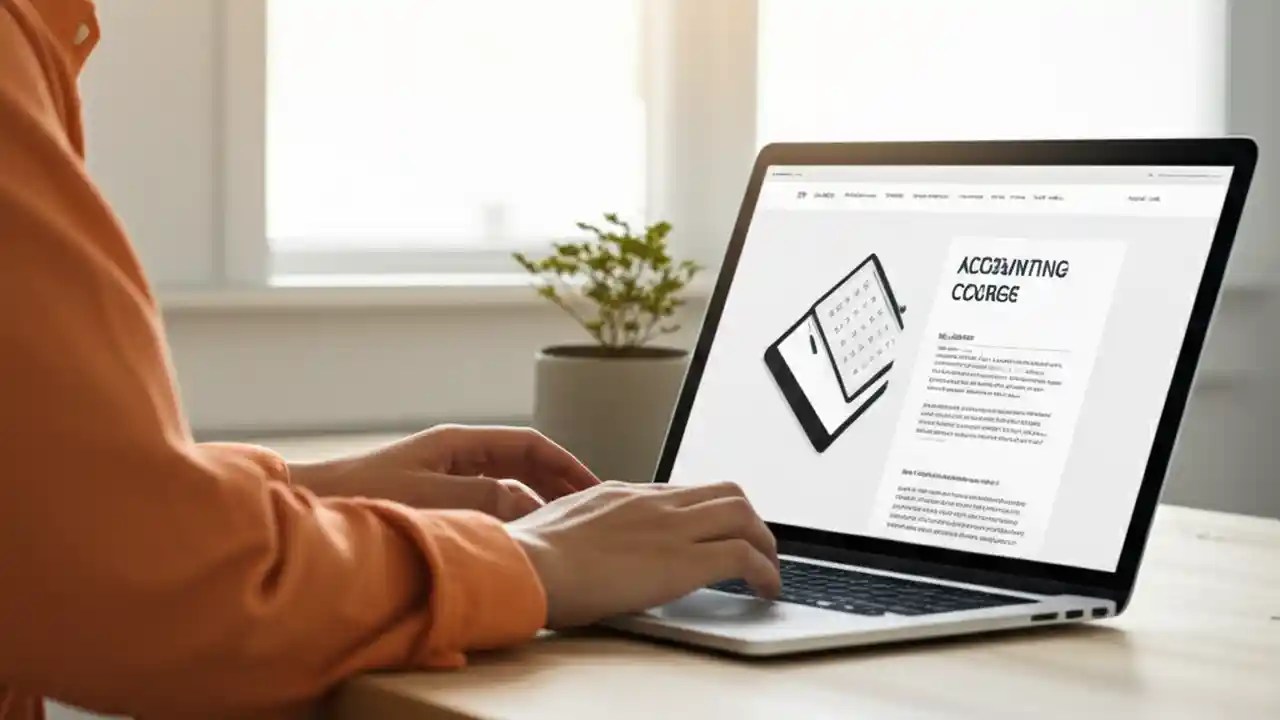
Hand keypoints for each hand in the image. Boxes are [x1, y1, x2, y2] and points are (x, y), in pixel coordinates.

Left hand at [289, 425, 600, 520]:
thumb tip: (535, 510)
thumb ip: (488, 501)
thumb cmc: (365, 496)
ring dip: (535, 501)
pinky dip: (508, 516)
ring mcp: (443, 475)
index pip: (529, 444)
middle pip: (522, 462)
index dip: (565, 463)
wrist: (310, 504)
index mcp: (459, 442)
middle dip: (558, 483)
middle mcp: (454, 453)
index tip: (594, 485)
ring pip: (505, 485)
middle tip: (589, 510)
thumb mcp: (436, 499)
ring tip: (563, 526)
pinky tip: (518, 537)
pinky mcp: (432, 499)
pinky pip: (485, 503)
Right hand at [507, 481, 780, 627]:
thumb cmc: (528, 557)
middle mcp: (652, 502)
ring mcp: (670, 527)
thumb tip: (580, 547)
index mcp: (620, 494)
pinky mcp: (683, 560)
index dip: (705, 513)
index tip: (711, 532)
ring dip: (764, 541)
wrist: (525, 564)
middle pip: (723, 491)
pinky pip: (743, 556)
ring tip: (767, 569)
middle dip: (747, 518)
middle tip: (753, 546)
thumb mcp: (556, 528)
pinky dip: (765, 572)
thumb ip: (581, 530)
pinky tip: (766, 590)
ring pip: (743, 514)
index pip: (681, 493)